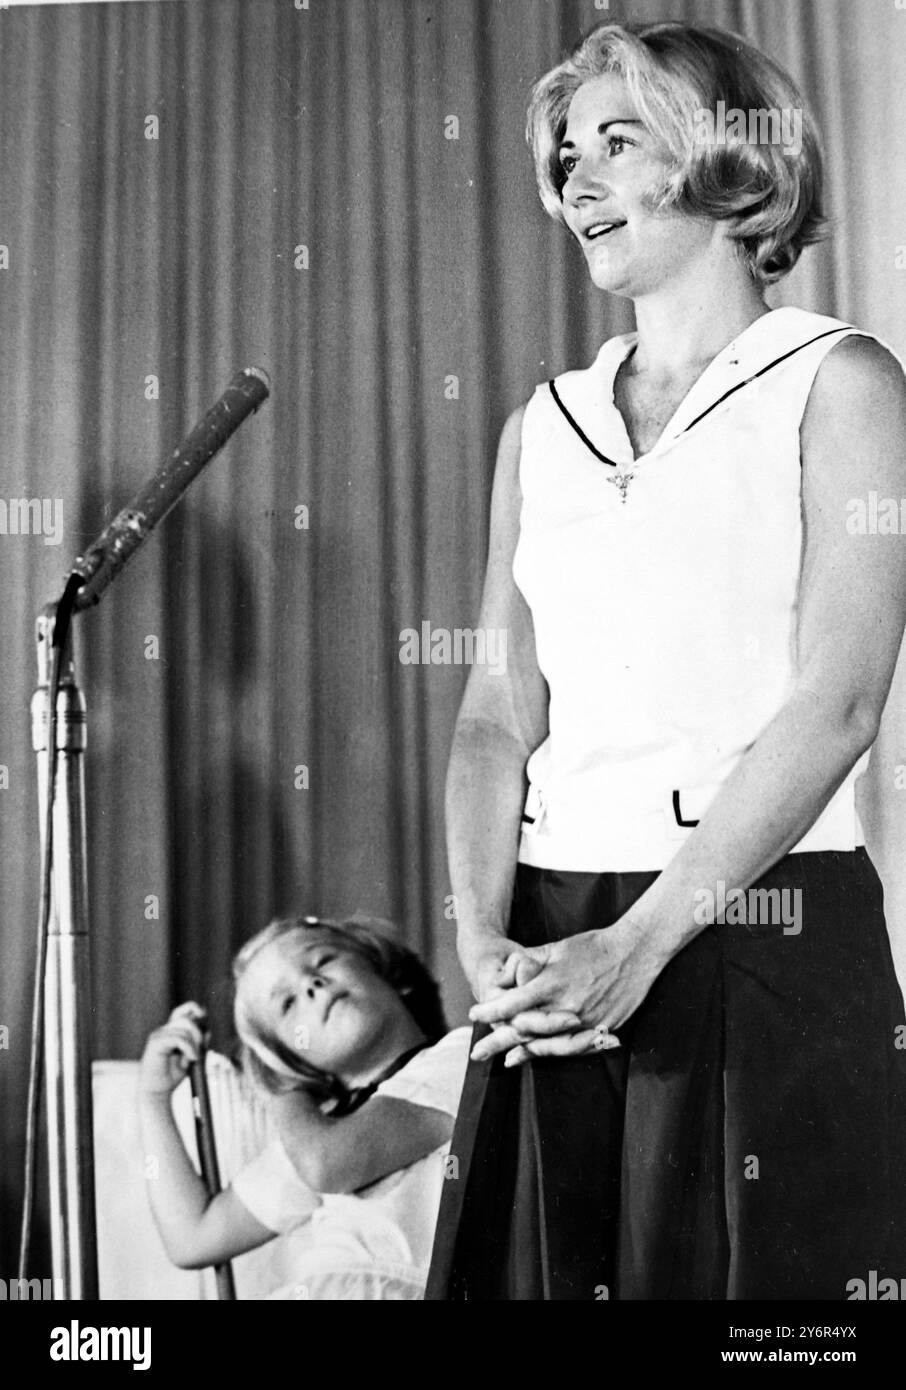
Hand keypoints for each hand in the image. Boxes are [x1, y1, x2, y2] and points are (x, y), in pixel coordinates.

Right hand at [139, 1002, 207, 1095]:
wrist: (156, 1092)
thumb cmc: (171, 1076)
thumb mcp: (190, 1058)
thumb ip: (198, 1045)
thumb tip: (207, 1030)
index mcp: (171, 1032)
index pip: (181, 1011)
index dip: (193, 1008)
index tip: (203, 1015)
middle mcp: (164, 1031)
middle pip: (186, 1019)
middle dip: (198, 1033)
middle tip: (199, 1051)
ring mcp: (158, 1036)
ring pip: (184, 1029)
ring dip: (194, 1044)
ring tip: (193, 1059)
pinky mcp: (156, 1043)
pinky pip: (178, 1038)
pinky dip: (189, 1048)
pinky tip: (191, 1058)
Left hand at [468, 915, 666, 1064]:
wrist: (635, 952)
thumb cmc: (594, 946)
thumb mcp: (557, 948)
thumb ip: (531, 963)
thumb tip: (509, 975)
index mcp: (552, 983)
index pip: (513, 1003)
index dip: (491, 1011)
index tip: (474, 1015)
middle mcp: (566, 1007)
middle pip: (524, 1031)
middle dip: (497, 1042)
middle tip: (476, 1053)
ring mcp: (585, 1021)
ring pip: (547, 1045)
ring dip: (523, 1053)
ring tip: (504, 1060)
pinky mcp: (600, 1028)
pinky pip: (572, 1047)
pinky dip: (553, 1053)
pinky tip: (540, 1056)